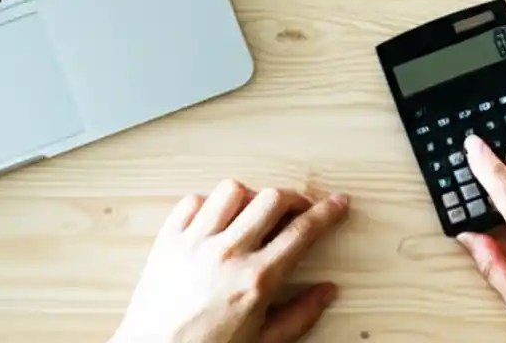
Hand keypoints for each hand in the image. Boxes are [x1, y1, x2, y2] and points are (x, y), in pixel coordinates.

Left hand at [112, 181, 350, 342]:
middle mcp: (226, 254)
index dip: (327, 212)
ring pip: (232, 191)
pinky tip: (216, 221)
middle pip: (272, 199)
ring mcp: (194, 243)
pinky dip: (209, 204)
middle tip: (299, 210)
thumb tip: (327, 291)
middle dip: (294, 198)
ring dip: (251, 197)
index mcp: (255, 280)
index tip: (338, 203)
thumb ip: (300, 315)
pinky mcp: (168, 240)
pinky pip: (192, 201)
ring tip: (254, 214)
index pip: (302, 231)